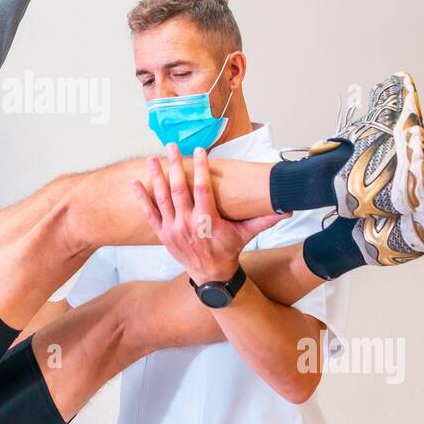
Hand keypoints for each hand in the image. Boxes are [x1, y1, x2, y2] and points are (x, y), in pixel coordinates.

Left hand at [133, 144, 287, 285]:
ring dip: (156, 177)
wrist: (211, 276)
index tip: (200, 151)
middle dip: (174, 166)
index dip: (201, 168)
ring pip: (162, 198)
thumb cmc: (229, 251)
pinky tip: (136, 183)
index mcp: (207, 221)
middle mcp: (187, 224)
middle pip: (178, 189)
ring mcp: (173, 229)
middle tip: (171, 147)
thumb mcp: (246, 235)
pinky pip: (150, 214)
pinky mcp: (163, 235)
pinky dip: (142, 198)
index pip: (202, 189)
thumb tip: (288, 207)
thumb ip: (265, 219)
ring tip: (152, 159)